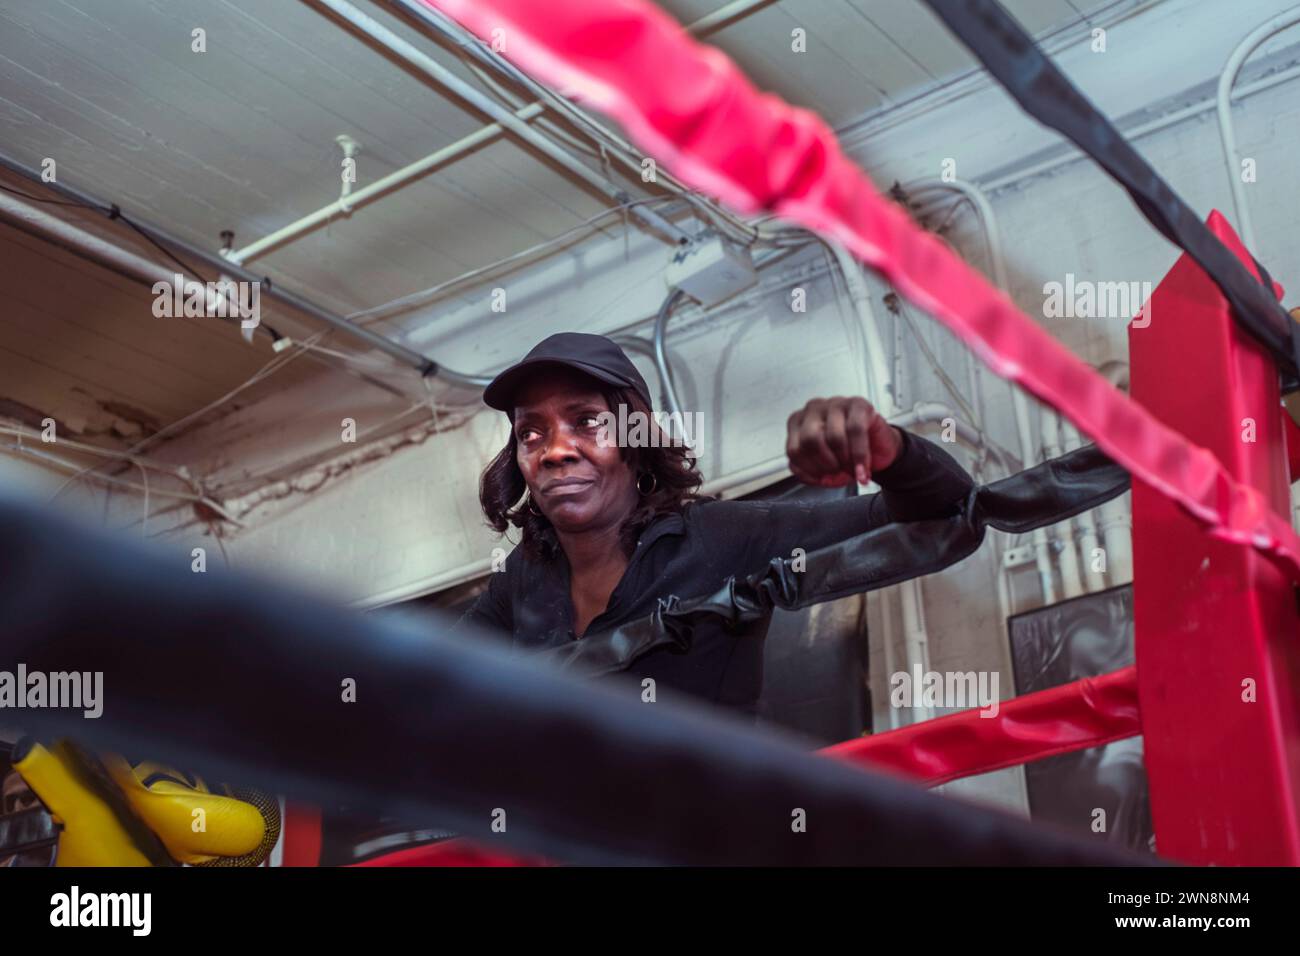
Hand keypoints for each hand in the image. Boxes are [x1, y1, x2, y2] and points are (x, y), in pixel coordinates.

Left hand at [786, 396, 902, 486]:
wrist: (877, 450)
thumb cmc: (847, 455)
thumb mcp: (825, 470)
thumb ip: (812, 474)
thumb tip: (816, 477)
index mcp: (798, 424)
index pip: (794, 450)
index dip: (810, 470)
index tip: (823, 477)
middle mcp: (813, 410)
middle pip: (811, 441)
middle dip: (827, 464)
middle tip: (839, 471)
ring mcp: (835, 404)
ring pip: (834, 437)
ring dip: (845, 461)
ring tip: (853, 469)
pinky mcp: (858, 404)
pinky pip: (856, 431)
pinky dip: (860, 456)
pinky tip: (862, 470)